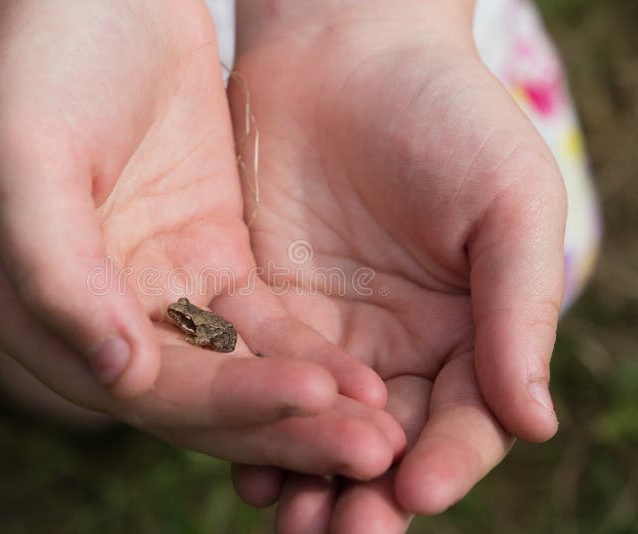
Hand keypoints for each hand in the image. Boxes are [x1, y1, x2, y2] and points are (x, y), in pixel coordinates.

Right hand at [0, 0, 403, 474]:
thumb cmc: (36, 64)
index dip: (226, 404)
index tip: (312, 398)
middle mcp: (98, 322)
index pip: (140, 390)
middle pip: (199, 400)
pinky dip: (310, 354)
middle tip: (374, 450)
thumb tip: (117, 375)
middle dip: (286, 428)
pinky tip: (367, 377)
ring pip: (239, 372)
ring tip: (385, 427)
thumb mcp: (24, 157)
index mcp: (33, 318)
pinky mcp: (209, 261)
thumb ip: (56, 270)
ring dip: (309, 405)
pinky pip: (264, 326)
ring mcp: (158, 294)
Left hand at [228, 0, 564, 528]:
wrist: (347, 48)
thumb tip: (533, 423)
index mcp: (466, 331)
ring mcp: (325, 332)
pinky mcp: (260, 307)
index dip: (444, 458)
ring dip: (302, 475)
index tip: (418, 490)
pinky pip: (256, 377)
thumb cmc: (445, 112)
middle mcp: (394, 346)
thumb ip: (518, 310)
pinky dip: (250, 421)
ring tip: (289, 520)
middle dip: (366, 492)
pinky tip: (240, 462)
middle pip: (384, 441)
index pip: (460, 418)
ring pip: (316, 425)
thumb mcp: (506, 202)